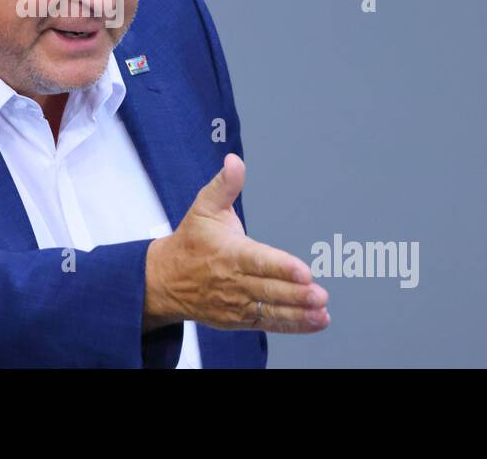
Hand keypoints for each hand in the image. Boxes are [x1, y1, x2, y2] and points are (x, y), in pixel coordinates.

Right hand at [143, 153, 329, 333]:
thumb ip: (224, 185)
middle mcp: (234, 281)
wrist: (165, 280)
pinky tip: (315, 321)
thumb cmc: (191, 242)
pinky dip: (293, 324)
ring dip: (298, 313)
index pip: (259, 261)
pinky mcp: (239, 319)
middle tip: (320, 295)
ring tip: (322, 313)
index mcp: (229, 253)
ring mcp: (236, 303)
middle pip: (269, 289)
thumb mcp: (203, 207)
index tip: (304, 271)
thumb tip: (235, 161)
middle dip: (296, 294)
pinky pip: (268, 323)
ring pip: (271, 310)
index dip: (282, 266)